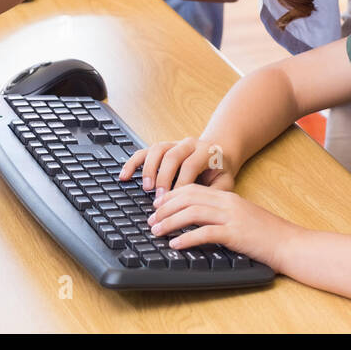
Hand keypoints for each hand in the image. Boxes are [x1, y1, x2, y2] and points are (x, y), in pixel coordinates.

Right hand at [120, 136, 238, 194]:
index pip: (190, 165)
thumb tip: (201, 206)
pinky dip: (133, 163)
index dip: (181, 183)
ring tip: (146, 188)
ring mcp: (174, 144)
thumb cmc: (220, 172)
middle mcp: (189, 143)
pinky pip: (144, 151)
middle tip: (159, 198)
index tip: (177, 202)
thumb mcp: (226, 182)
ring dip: (149, 169)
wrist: (218, 153)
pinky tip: (124, 176)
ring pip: (157, 150)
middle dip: (163, 178)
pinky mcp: (162, 147)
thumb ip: (216, 192)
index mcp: (206, 151)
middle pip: (172, 156)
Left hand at [148, 183, 294, 270]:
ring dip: (170, 221)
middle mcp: (228, 203)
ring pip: (192, 212)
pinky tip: (175, 244)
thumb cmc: (267, 234)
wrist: (290, 244)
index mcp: (228, 196)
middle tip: (151, 219)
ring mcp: (232, 217)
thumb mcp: (242, 217)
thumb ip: (222, 214)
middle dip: (165, 207)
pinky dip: (186, 238)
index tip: (158, 205)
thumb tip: (199, 220)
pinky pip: (205, 233)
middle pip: (188, 197)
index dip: (171, 195)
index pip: (193, 189)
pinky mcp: (235, 234)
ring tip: (157, 231)